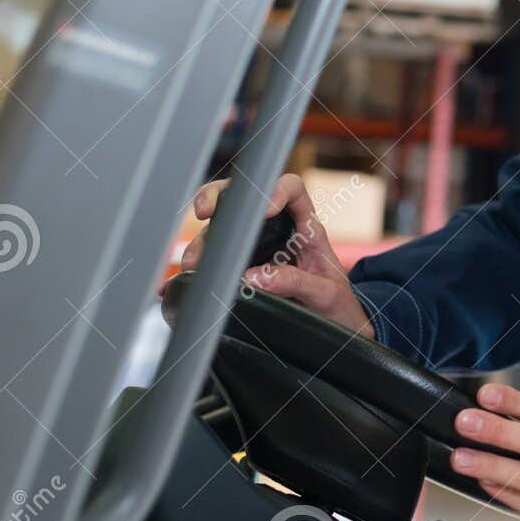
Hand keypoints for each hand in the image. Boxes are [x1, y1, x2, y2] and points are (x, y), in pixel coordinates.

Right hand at [169, 173, 373, 339]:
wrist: (337, 331)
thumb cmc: (339, 307)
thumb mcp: (326, 295)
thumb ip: (296, 282)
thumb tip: (254, 277)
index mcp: (305, 228)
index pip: (292, 189)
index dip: (276, 189)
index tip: (264, 210)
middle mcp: (277, 233)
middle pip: (244, 201)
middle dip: (219, 199)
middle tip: (203, 213)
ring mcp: (256, 250)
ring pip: (222, 232)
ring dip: (203, 243)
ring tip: (192, 265)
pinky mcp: (241, 271)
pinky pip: (215, 264)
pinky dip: (196, 270)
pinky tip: (180, 282)